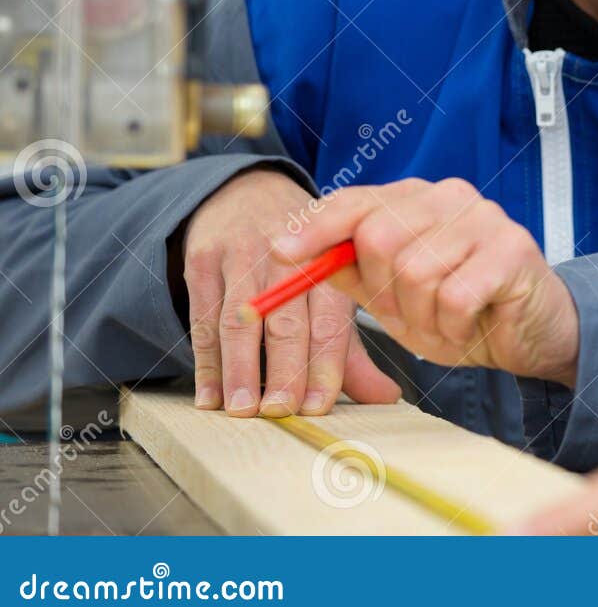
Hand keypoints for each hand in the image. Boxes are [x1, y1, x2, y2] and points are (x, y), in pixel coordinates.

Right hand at [182, 168, 400, 416]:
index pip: (329, 320)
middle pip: (286, 321)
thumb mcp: (331, 287)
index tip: (318, 406)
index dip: (325, 364)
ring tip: (242, 411)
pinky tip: (209, 397)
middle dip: (284, 369)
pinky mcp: (202, 263)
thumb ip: (350, 350)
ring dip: (240, 369)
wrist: (247, 194)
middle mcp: (286, 260)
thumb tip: (386, 398)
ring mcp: (241, 260)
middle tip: (280, 411)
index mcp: (328, 265)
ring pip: (240, 321)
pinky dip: (206, 362)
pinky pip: (203, 318)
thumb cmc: (299, 256)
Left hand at [269, 178, 579, 386]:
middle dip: (385, 292)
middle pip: (380, 237)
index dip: (314, 226)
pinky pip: (454, 296)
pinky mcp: (512, 249)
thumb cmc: (462, 311)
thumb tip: (287, 251)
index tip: (278, 253)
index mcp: (418, 199)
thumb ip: (351, 271)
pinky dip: (453, 326)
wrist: (534, 334)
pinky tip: (470, 325)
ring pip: (416, 272)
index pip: (356, 200)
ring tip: (445, 324)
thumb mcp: (395, 297)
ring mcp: (485, 218)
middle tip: (410, 316)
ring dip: (423, 317)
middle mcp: (451, 197)